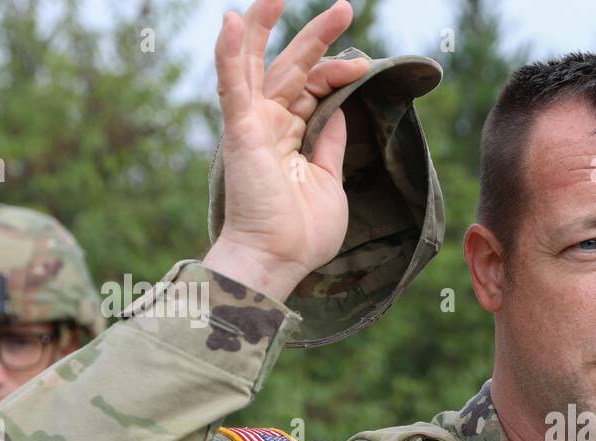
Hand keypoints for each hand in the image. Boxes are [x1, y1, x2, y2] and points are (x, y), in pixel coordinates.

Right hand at [202, 0, 370, 300]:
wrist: (278, 259)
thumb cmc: (302, 232)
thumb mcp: (330, 181)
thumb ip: (331, 143)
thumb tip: (341, 111)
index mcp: (291, 136)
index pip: (314, 89)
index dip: (338, 72)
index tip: (365, 66)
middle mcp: (270, 124)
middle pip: (291, 67)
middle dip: (317, 36)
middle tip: (345, 8)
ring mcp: (253, 125)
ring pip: (256, 63)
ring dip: (265, 25)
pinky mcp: (241, 132)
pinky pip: (232, 85)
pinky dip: (230, 53)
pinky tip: (233, 21)